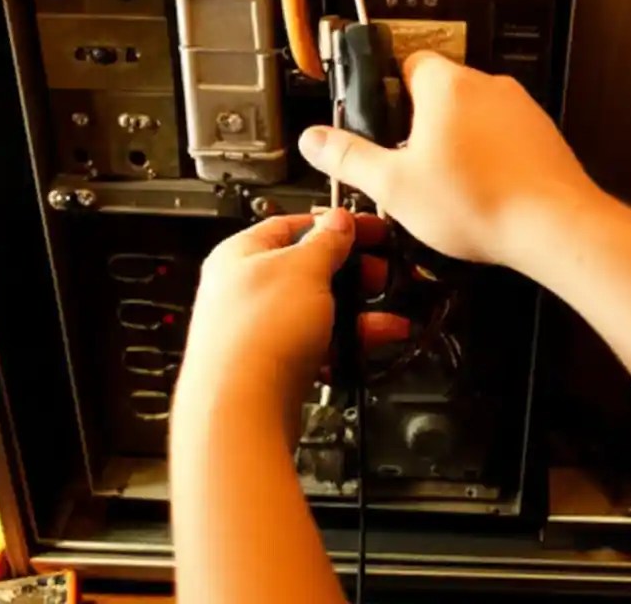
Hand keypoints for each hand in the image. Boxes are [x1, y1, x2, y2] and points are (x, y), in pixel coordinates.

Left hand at [181, 209, 406, 417]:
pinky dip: (347, 343)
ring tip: (390, 315)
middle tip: (382, 275)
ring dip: (358, 312)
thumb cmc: (255, 335)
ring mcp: (260, 330)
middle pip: (309, 270)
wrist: (241, 408)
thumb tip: (337, 222)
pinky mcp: (276, 365)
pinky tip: (374, 342)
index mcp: (241, 255)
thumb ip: (326, 241)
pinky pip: (319, 345)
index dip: (334, 226)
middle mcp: (246, 290)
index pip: (293, 226)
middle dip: (352, 273)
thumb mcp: (304, 269)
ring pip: (319, 311)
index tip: (369, 231)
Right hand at [298, 51, 593, 266]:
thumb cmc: (481, 203)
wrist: (553, 227)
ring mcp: (520, 109)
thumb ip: (349, 157)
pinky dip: (490, 158)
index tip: (379, 119)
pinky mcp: (542, 136)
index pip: (407, 62)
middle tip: (409, 164)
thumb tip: (314, 140)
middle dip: (421, 125)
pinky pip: (504, 138)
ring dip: (458, 142)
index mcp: (446, 86)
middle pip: (440, 91)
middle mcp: (486, 86)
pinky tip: (481, 192)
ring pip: (474, 115)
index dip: (387, 92)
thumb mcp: (394, 186)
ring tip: (448, 186)